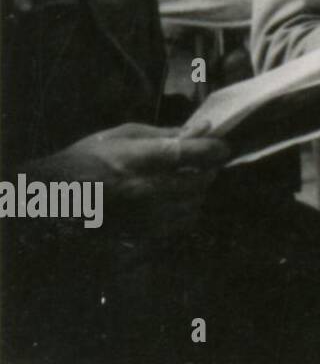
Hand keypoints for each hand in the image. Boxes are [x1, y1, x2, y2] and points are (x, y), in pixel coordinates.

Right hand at [27, 122, 229, 226]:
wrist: (51, 200)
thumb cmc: (85, 160)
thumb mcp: (121, 136)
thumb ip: (164, 134)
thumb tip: (201, 129)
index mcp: (140, 160)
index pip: (193, 153)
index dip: (215, 149)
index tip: (224, 146)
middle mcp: (147, 190)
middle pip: (200, 181)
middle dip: (208, 170)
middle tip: (203, 162)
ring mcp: (145, 216)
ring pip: (194, 205)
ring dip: (197, 191)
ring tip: (184, 181)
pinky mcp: (142, 234)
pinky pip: (180, 224)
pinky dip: (185, 211)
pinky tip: (173, 202)